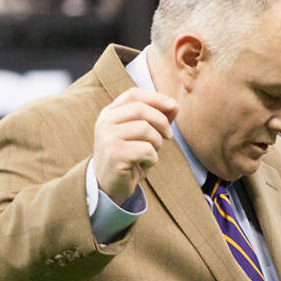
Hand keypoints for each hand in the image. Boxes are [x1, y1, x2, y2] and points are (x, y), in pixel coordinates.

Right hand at [93, 87, 176, 206]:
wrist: (110, 186)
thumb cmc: (129, 158)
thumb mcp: (142, 136)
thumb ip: (156, 119)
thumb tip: (175, 105)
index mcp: (110, 113)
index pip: (133, 95)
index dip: (156, 97)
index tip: (174, 105)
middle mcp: (105, 122)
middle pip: (141, 109)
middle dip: (162, 121)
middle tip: (169, 136)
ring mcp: (108, 137)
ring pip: (145, 129)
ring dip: (157, 143)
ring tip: (152, 152)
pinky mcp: (115, 154)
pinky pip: (146, 150)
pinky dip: (152, 158)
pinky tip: (144, 164)